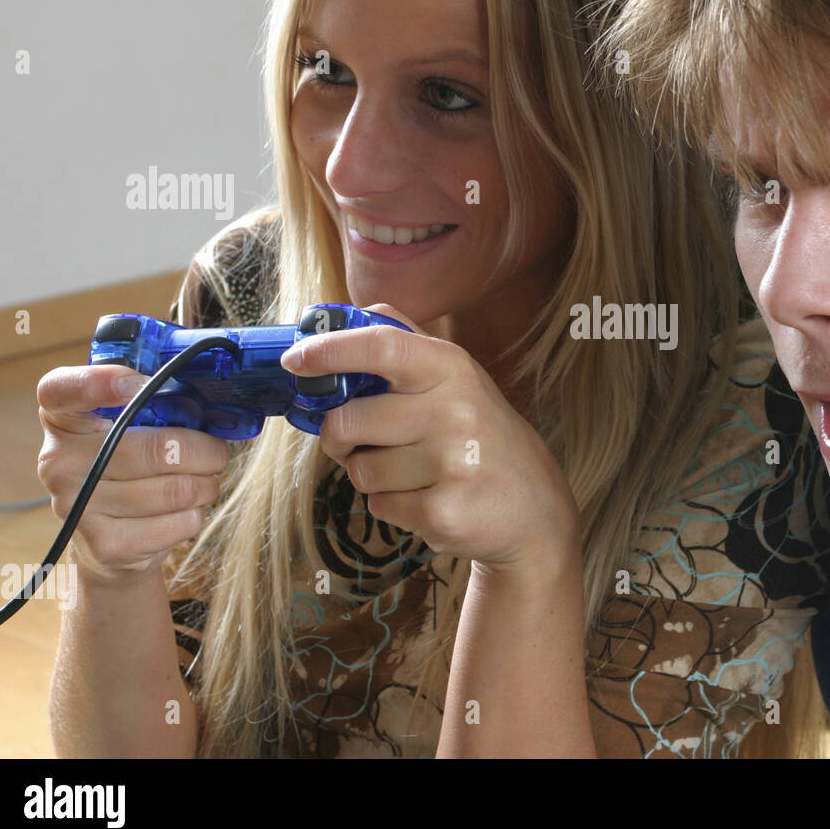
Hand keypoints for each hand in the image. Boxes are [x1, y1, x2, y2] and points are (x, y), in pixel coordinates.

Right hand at [36, 365, 230, 585]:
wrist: (107, 541)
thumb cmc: (128, 470)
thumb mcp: (127, 431)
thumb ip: (150, 405)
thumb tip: (208, 394)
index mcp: (62, 421)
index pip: (60, 390)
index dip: (97, 383)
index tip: (136, 384)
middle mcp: (59, 462)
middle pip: (158, 449)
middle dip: (205, 452)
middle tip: (215, 454)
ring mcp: (79, 506)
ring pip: (178, 489)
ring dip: (207, 485)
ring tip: (204, 483)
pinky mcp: (107, 545)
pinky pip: (181, 521)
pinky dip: (197, 514)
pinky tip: (183, 511)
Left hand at [280, 304, 580, 577]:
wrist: (534, 510)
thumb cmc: (483, 437)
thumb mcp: (458, 380)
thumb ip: (403, 345)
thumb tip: (337, 316)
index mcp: (452, 369)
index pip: (379, 347)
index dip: (328, 350)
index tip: (295, 360)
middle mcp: (454, 410)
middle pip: (348, 421)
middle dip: (341, 438)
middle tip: (359, 441)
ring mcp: (451, 463)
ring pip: (360, 471)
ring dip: (372, 477)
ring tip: (414, 473)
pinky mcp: (443, 512)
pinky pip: (379, 507)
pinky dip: (393, 507)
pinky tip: (429, 499)